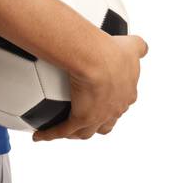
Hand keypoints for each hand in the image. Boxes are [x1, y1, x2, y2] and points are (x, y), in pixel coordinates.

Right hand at [32, 33, 148, 140]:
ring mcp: (98, 117)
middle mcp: (115, 109)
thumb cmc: (112, 51)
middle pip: (106, 123)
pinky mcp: (81, 119)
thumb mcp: (131, 46)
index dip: (113, 104)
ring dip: (76, 133)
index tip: (104, 101)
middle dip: (98, 123)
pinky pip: (62, 131)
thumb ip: (139, 46)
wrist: (95, 58)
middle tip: (87, 119)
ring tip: (66, 132)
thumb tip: (143, 46)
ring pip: (87, 132)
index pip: (121, 104)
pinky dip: (50, 134)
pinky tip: (39, 136)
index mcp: (126, 94)